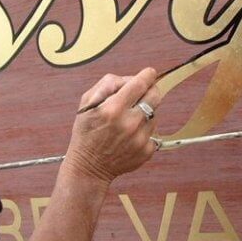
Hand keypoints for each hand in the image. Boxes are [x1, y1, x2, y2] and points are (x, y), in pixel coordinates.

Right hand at [63, 67, 160, 183]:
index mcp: (113, 109)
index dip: (147, 75)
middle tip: (142, 93)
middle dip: (150, 90)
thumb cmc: (86, 132)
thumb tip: (130, 79)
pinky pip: (153, 132)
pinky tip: (129, 136)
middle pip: (155, 96)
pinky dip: (144, 131)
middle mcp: (130, 123)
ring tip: (128, 120)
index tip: (149, 72)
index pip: (140, 84)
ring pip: (154, 114)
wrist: (89, 167)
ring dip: (144, 112)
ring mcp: (140, 139)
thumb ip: (107, 85)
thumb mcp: (86, 103)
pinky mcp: (147, 151)